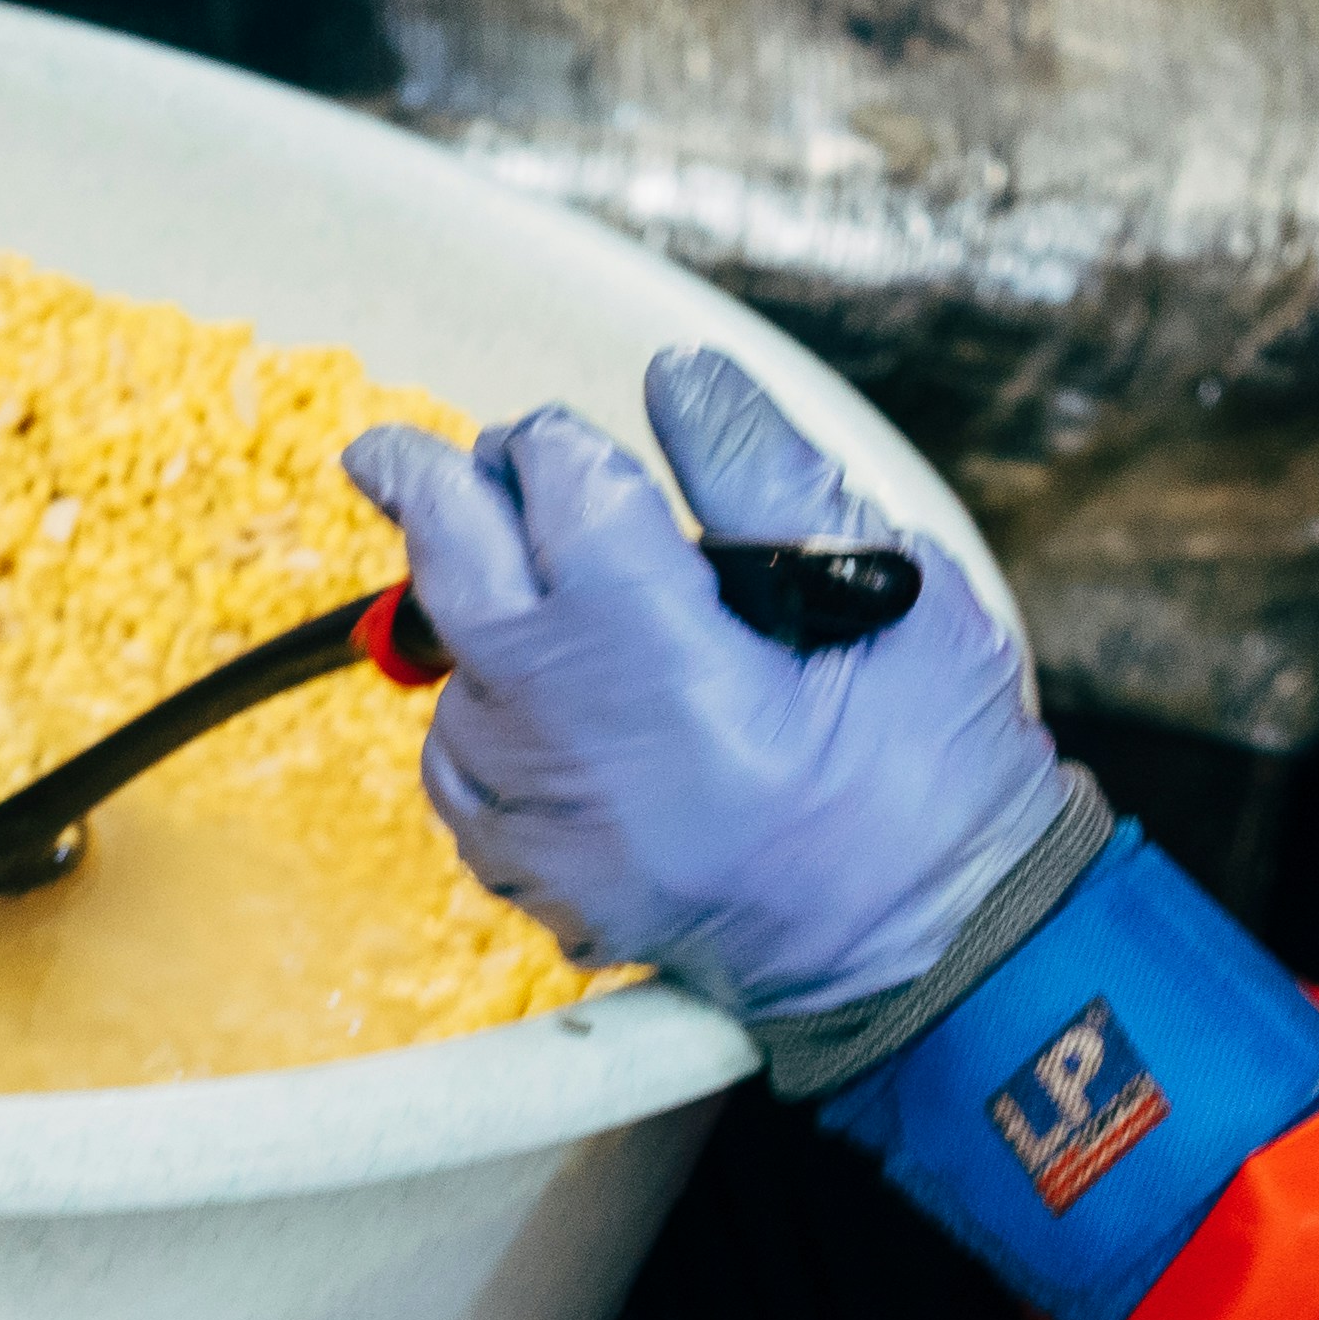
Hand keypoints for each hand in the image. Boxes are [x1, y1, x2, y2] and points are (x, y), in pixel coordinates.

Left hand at [339, 349, 1065, 1022]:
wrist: (932, 940)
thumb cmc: (930, 766)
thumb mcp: (890, 592)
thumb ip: (767, 478)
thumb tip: (679, 379)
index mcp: (666, 662)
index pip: (567, 504)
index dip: (556, 451)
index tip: (552, 433)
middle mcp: (574, 747)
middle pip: (459, 580)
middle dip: (427, 498)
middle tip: (386, 453)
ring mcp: (541, 827)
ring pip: (458, 681)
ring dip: (477, 621)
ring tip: (531, 591)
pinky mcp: (534, 882)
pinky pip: (464, 772)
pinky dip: (487, 715)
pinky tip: (541, 698)